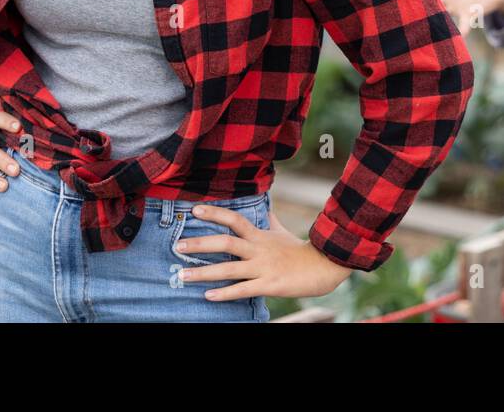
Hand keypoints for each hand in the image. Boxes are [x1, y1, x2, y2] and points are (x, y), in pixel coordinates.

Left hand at [175, 205, 352, 299]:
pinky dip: (224, 293)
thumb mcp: (283, 232)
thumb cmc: (302, 250)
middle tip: (178, 246)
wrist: (326, 265)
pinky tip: (208, 296)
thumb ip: (270, 221)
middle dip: (200, 244)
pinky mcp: (269, 285)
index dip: (214, 213)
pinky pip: (243, 289)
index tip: (194, 210)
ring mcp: (263, 267)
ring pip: (229, 269)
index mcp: (261, 235)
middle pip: (225, 242)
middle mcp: (259, 249)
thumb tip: (265, 207)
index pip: (234, 219)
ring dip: (203, 272)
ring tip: (183, 275)